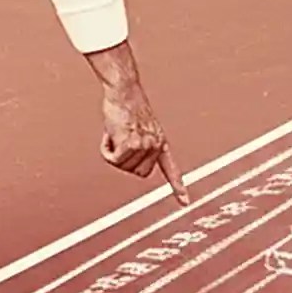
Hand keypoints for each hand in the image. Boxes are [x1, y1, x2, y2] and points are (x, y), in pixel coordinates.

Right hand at [99, 83, 188, 204]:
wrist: (123, 90)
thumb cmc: (128, 104)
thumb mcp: (141, 127)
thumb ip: (139, 143)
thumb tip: (127, 157)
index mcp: (161, 141)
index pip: (171, 168)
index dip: (177, 187)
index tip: (185, 202)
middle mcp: (156, 145)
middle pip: (138, 173)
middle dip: (126, 163)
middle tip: (119, 142)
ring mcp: (144, 145)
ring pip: (123, 166)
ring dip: (114, 153)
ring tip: (115, 133)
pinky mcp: (130, 144)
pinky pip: (113, 159)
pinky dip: (106, 150)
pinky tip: (109, 135)